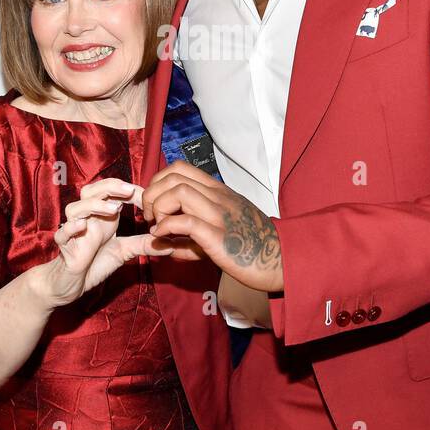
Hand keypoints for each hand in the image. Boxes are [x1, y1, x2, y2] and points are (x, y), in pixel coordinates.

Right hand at [39, 179, 171, 307]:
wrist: (71, 283)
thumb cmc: (94, 262)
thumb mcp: (124, 251)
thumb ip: (143, 244)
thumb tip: (170, 245)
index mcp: (101, 215)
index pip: (112, 192)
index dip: (128, 191)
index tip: (147, 196)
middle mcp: (87, 218)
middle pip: (91, 191)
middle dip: (110, 187)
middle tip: (129, 191)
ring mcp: (74, 231)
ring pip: (75, 208)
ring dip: (94, 205)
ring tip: (114, 209)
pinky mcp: (64, 247)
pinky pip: (62, 233)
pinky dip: (70, 228)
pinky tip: (82, 226)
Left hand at [143, 160, 282, 292]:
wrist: (281, 261)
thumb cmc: (252, 247)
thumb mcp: (220, 233)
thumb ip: (189, 237)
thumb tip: (164, 245)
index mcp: (218, 192)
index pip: (180, 168)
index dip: (158, 181)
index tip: (153, 205)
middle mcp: (218, 197)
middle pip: (174, 176)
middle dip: (151, 194)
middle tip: (149, 217)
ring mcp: (219, 214)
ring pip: (178, 191)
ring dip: (158, 207)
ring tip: (157, 227)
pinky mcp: (219, 236)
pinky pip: (186, 221)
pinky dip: (166, 227)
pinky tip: (162, 238)